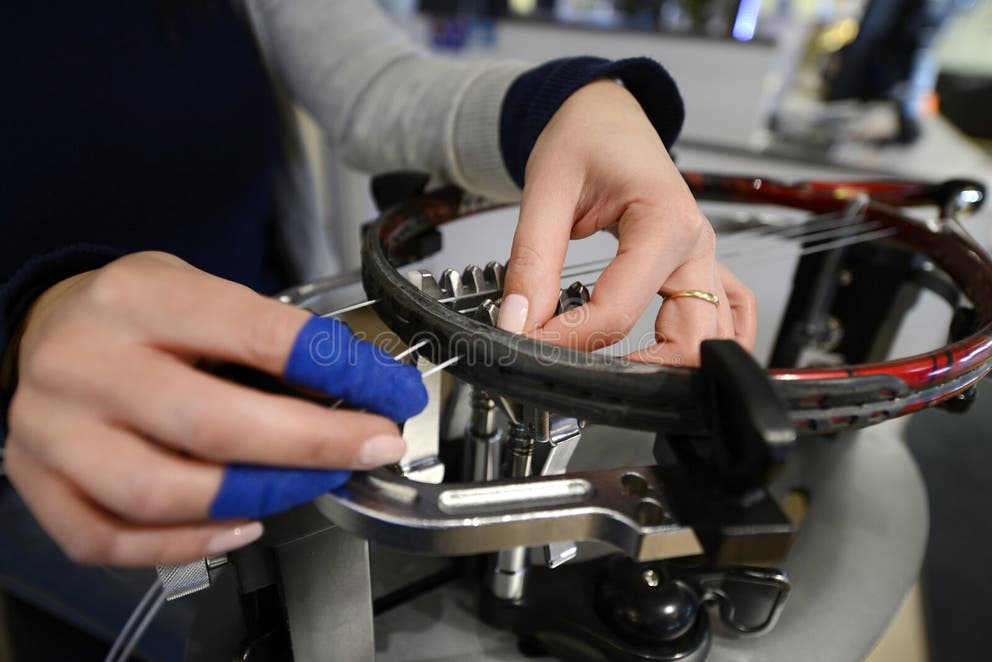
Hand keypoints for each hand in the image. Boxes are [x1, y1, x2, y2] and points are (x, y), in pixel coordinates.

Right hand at [3, 252, 423, 565]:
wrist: (46, 328)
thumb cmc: (136, 314)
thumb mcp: (199, 291)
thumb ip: (266, 336)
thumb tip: (354, 392)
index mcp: (139, 298)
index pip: (260, 335)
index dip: (340, 370)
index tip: (388, 392)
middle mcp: (87, 361)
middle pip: (214, 423)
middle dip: (315, 444)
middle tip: (371, 446)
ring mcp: (54, 428)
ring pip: (163, 492)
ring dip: (261, 497)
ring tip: (313, 483)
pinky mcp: (37, 481)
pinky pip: (111, 537)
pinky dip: (186, 543)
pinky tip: (240, 524)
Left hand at [498, 80, 755, 363]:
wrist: (606, 110)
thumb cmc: (585, 135)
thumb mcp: (546, 189)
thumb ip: (532, 261)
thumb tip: (518, 322)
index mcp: (664, 223)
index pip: (616, 311)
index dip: (566, 340)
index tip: (527, 345)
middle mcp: (695, 245)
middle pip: (684, 340)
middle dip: (632, 371)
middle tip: (576, 373)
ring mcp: (705, 258)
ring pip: (715, 337)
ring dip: (673, 365)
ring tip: (616, 373)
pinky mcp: (699, 264)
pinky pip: (728, 315)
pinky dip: (708, 344)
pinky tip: (675, 358)